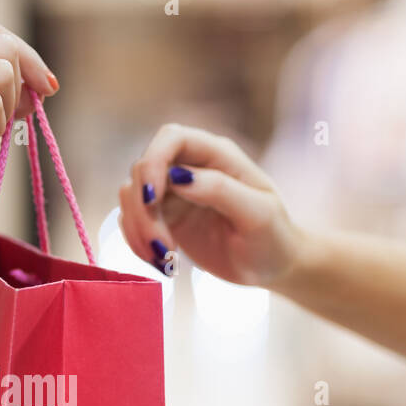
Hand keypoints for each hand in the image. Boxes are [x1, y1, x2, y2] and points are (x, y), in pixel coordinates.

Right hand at [118, 124, 303, 287]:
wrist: (273, 267)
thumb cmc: (273, 237)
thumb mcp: (258, 214)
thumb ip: (220, 190)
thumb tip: (178, 177)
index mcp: (217, 155)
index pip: (171, 138)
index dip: (152, 162)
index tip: (150, 200)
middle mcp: (191, 168)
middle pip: (143, 170)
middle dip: (143, 210)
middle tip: (162, 248)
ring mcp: (174, 194)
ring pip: (132, 197)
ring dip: (138, 230)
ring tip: (164, 261)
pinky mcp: (165, 219)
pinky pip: (133, 221)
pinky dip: (137, 242)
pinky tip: (162, 263)